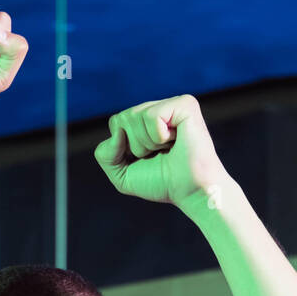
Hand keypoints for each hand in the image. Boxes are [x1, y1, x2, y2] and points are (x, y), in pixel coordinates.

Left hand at [94, 94, 226, 209]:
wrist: (191, 191)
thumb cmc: (162, 183)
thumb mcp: (122, 175)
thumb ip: (105, 155)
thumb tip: (117, 132)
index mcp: (144, 121)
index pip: (115, 124)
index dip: (124, 148)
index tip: (146, 159)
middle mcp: (158, 109)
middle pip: (121, 119)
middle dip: (135, 146)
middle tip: (160, 155)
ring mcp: (172, 104)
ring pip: (133, 116)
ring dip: (147, 143)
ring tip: (169, 148)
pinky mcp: (185, 104)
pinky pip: (151, 116)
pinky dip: (159, 136)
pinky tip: (176, 140)